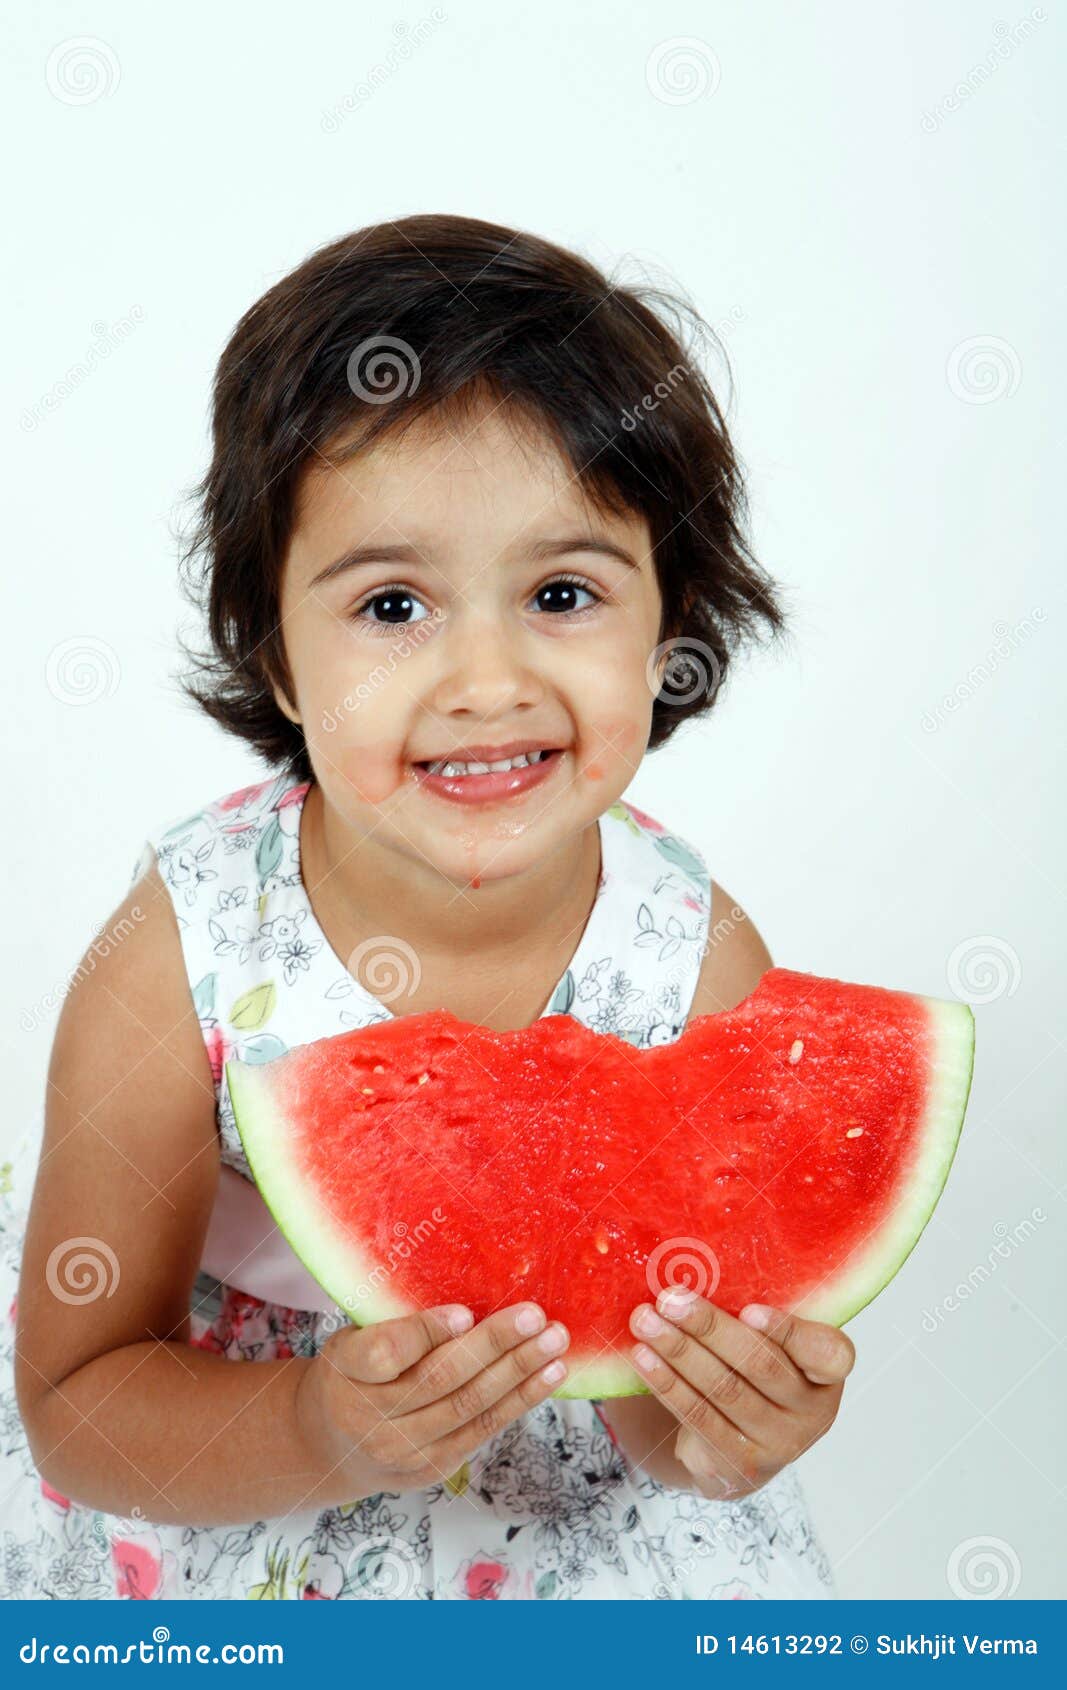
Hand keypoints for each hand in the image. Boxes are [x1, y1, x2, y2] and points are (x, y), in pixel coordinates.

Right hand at [296, 1301, 569, 1495]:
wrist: (332, 1446)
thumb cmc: (354, 1373)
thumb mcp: (354, 1338)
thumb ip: (397, 1320)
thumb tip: (467, 1282)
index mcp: (347, 1369)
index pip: (386, 1352)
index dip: (427, 1333)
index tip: (465, 1312)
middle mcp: (371, 1415)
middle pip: (441, 1378)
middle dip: (494, 1344)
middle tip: (534, 1316)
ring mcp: (403, 1449)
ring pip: (470, 1405)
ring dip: (520, 1371)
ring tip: (555, 1340)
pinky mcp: (433, 1467)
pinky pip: (484, 1429)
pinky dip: (521, 1400)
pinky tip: (550, 1374)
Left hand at [627, 1290, 854, 1499]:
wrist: (737, 1445)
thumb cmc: (753, 1371)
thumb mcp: (769, 1344)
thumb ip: (754, 1316)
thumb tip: (697, 1264)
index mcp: (829, 1374)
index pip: (828, 1354)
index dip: (790, 1333)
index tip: (750, 1310)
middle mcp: (811, 1414)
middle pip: (760, 1365)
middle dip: (710, 1327)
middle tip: (670, 1298)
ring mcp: (777, 1445)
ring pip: (723, 1390)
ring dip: (678, 1351)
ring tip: (645, 1321)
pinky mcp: (738, 1467)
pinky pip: (698, 1417)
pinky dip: (666, 1383)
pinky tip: (643, 1358)